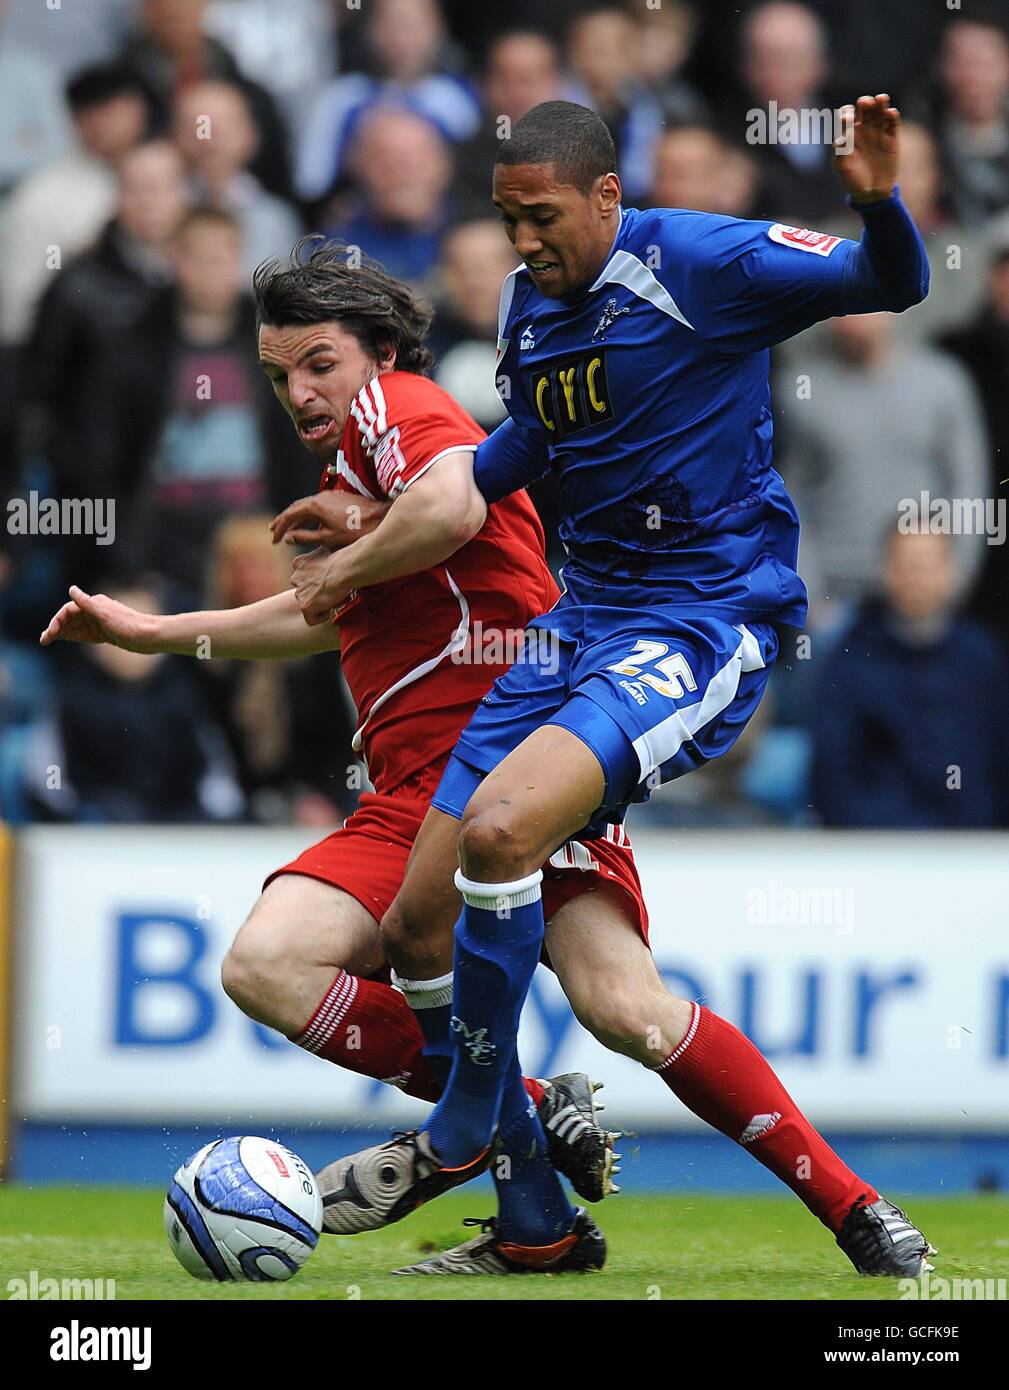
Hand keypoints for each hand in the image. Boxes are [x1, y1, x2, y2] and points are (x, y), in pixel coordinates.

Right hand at [39, 585, 157, 650]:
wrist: (150, 636)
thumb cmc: (128, 625)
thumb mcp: (104, 614)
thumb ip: (86, 603)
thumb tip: (71, 589)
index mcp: (94, 604)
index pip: (68, 610)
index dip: (57, 621)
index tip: (50, 633)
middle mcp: (96, 612)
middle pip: (70, 619)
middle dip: (56, 628)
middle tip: (44, 640)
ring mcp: (100, 623)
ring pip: (76, 627)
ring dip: (62, 633)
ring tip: (48, 640)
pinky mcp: (106, 633)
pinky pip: (85, 633)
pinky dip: (74, 636)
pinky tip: (66, 639)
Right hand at [271, 491, 387, 548]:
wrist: (381, 516)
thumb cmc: (357, 530)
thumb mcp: (329, 538)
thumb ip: (306, 537)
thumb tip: (288, 538)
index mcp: (315, 506)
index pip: (290, 514)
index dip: (280, 527)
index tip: (274, 539)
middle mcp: (320, 497)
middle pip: (296, 508)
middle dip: (284, 521)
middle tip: (274, 532)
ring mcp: (329, 496)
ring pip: (306, 506)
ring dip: (295, 518)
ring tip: (287, 530)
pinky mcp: (337, 498)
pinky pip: (316, 506)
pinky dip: (307, 516)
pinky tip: (307, 525)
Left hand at [291, 546, 350, 625]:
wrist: (345, 568)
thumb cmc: (343, 558)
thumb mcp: (326, 550)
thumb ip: (320, 557)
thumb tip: (326, 555)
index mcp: (298, 563)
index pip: (303, 578)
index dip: (317, 583)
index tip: (330, 582)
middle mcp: (295, 577)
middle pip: (304, 592)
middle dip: (317, 595)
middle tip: (333, 592)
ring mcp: (299, 593)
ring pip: (308, 605)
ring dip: (320, 605)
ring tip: (335, 598)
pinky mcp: (305, 606)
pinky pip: (311, 619)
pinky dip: (322, 617)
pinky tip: (331, 608)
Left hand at [833, 93, 899, 203]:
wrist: (872, 193)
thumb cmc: (853, 180)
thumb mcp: (842, 168)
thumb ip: (840, 152)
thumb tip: (842, 137)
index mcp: (848, 134)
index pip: (846, 116)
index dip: (847, 113)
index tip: (848, 119)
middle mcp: (863, 129)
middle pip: (864, 109)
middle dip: (864, 103)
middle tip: (865, 103)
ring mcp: (878, 132)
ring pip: (880, 111)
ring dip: (880, 103)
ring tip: (880, 99)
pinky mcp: (892, 137)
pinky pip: (892, 122)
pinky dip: (892, 115)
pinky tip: (891, 113)